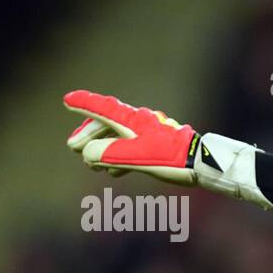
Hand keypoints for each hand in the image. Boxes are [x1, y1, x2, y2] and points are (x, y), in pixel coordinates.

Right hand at [63, 90, 271, 208]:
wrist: (205, 165)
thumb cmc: (173, 159)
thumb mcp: (137, 157)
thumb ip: (110, 154)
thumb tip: (88, 154)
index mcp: (132, 121)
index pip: (103, 108)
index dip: (84, 104)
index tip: (67, 99)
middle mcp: (140, 123)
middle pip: (107, 124)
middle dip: (89, 135)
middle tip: (73, 147)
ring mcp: (150, 134)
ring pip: (119, 137)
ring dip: (102, 149)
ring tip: (90, 164)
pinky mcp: (160, 147)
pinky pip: (132, 148)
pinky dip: (119, 157)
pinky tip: (115, 173)